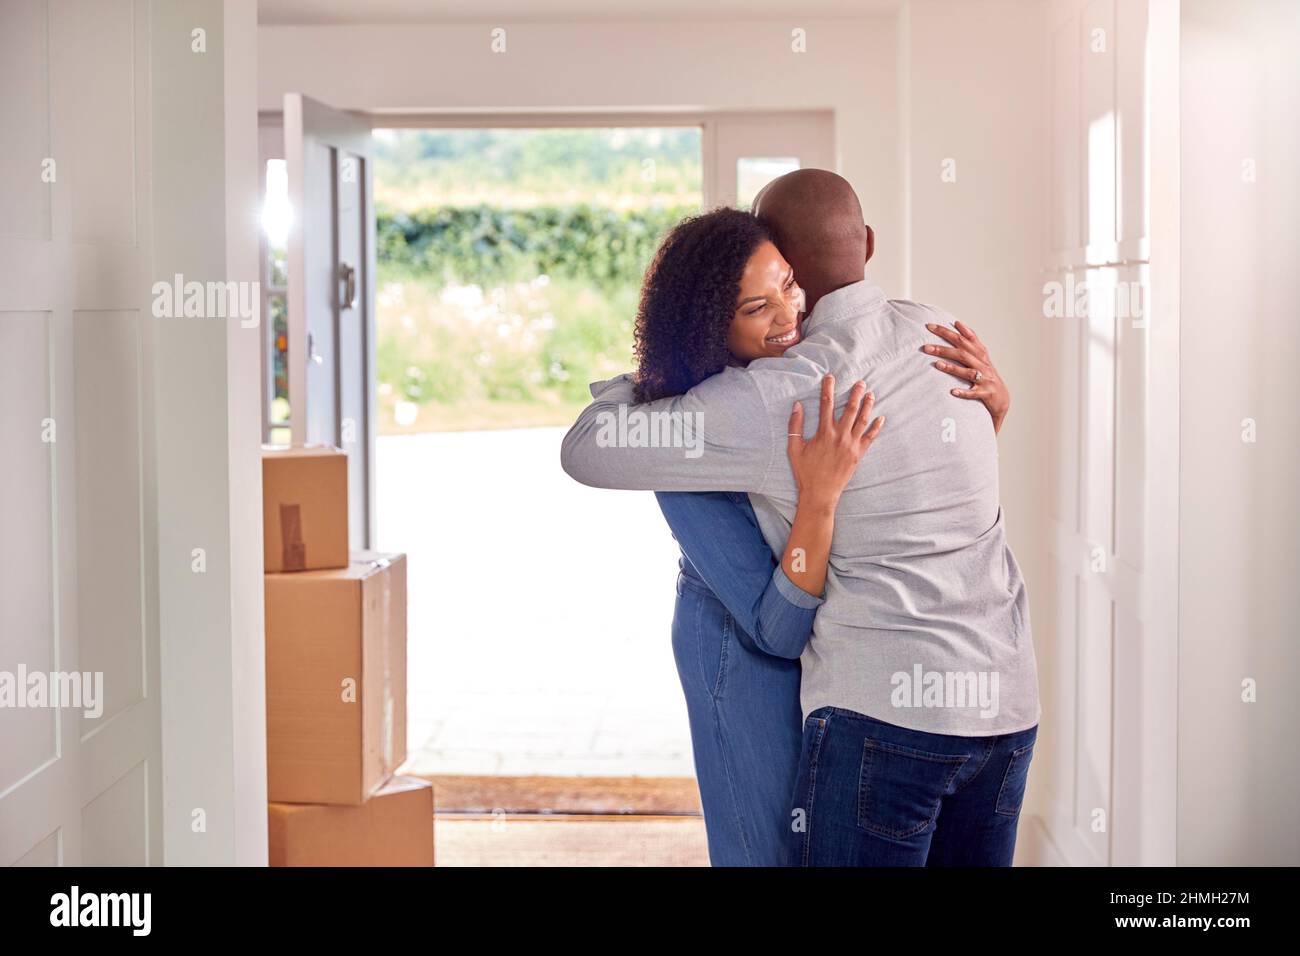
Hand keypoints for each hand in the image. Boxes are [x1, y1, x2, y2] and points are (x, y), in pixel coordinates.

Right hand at [787, 375, 884, 509]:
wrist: (820, 493)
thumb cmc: (805, 471)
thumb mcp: (794, 448)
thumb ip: (795, 426)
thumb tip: (797, 405)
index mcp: (824, 433)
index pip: (826, 404)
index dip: (828, 389)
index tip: (830, 377)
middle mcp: (840, 436)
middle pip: (850, 409)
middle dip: (855, 394)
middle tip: (860, 382)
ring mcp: (851, 445)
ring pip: (862, 421)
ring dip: (868, 406)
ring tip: (871, 394)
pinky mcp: (858, 454)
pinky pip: (870, 438)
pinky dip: (876, 428)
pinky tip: (881, 418)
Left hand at [922, 320, 1009, 432]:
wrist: (1001, 398)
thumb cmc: (986, 374)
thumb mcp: (980, 355)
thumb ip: (970, 339)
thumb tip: (957, 322)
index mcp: (980, 354)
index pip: (962, 339)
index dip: (946, 332)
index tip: (929, 326)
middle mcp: (983, 364)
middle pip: (963, 353)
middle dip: (944, 349)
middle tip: (926, 347)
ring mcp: (985, 379)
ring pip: (968, 372)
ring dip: (953, 368)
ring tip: (937, 364)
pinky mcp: (985, 393)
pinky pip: (974, 393)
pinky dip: (964, 392)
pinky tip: (952, 392)